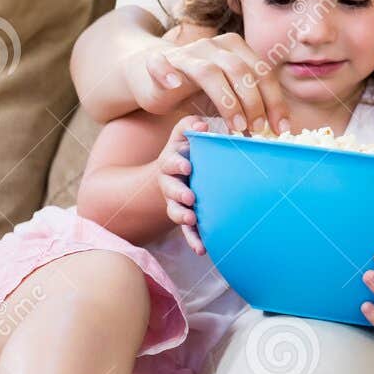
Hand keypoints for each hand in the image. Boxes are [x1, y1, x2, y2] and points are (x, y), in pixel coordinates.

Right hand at [126, 29, 288, 133]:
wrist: (154, 74)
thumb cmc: (198, 88)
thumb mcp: (229, 95)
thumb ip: (250, 105)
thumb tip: (276, 131)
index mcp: (237, 49)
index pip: (262, 73)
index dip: (274, 101)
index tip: (280, 128)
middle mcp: (214, 46)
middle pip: (241, 71)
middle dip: (254, 103)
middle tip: (258, 130)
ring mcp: (186, 52)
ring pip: (210, 72)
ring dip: (227, 101)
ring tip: (236, 126)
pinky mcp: (159, 61)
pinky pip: (161, 64)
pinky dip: (167, 73)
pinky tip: (174, 86)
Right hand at [156, 117, 208, 254]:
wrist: (175, 175)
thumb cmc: (185, 151)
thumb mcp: (182, 137)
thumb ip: (188, 127)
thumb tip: (201, 123)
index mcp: (171, 164)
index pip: (170, 162)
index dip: (177, 163)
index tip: (186, 166)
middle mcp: (171, 184)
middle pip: (171, 189)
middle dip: (179, 193)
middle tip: (189, 197)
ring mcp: (177, 203)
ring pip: (176, 211)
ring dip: (183, 216)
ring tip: (192, 219)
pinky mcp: (186, 218)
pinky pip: (188, 231)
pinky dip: (193, 239)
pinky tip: (202, 249)